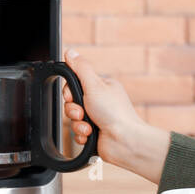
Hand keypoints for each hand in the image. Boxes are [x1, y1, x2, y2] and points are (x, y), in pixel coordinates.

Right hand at [60, 49, 155, 171]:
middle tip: (82, 112)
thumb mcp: (95, 85)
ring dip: (78, 124)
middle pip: (72, 102)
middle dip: (73, 110)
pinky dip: (81, 135)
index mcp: (101, 87)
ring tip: (89, 126)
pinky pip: (77, 133)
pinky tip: (90, 135)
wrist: (124, 141)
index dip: (69, 92)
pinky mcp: (94, 134)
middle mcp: (99, 102)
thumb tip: (71, 52)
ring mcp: (97, 118)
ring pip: (73, 119)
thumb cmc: (115, 113)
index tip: (73, 96)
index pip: (75, 84)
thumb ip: (81, 68)